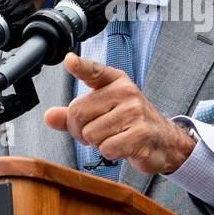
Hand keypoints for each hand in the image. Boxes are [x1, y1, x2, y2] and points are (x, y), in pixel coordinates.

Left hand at [44, 52, 193, 175]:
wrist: (164, 141)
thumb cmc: (130, 123)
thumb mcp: (102, 112)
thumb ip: (74, 114)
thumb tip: (49, 117)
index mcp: (115, 81)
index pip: (94, 71)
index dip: (80, 66)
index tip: (69, 61)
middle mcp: (125, 92)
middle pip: (78, 113)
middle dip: (80, 131)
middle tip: (97, 133)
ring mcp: (134, 112)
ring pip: (91, 134)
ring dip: (98, 143)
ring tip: (114, 138)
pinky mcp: (140, 133)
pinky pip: (107, 148)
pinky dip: (110, 153)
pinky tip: (123, 147)